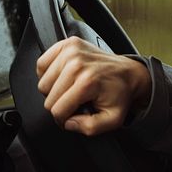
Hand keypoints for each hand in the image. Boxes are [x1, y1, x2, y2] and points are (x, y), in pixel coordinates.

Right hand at [35, 36, 150, 135]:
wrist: (129, 73)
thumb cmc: (120, 94)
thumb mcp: (112, 119)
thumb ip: (89, 128)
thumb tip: (69, 122)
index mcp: (87, 82)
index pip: (57, 110)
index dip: (64, 118)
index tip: (75, 114)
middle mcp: (77, 64)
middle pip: (48, 96)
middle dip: (60, 103)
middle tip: (76, 100)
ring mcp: (72, 51)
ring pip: (43, 82)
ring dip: (54, 89)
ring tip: (71, 87)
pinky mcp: (68, 43)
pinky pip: (42, 64)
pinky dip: (48, 73)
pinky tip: (63, 76)